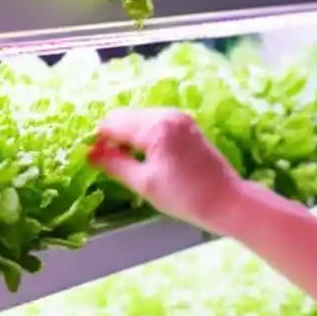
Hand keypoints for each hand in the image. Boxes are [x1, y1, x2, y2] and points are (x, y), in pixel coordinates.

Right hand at [88, 107, 244, 232]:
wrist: (227, 201)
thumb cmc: (184, 196)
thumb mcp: (144, 183)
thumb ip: (114, 164)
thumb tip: (89, 154)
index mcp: (155, 127)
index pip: (112, 123)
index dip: (98, 140)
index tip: (92, 159)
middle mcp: (167, 114)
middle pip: (124, 116)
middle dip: (111, 136)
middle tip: (106, 162)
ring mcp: (178, 117)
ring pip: (138, 118)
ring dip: (126, 135)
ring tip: (125, 162)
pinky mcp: (186, 124)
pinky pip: (153, 122)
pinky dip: (142, 135)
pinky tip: (144, 156)